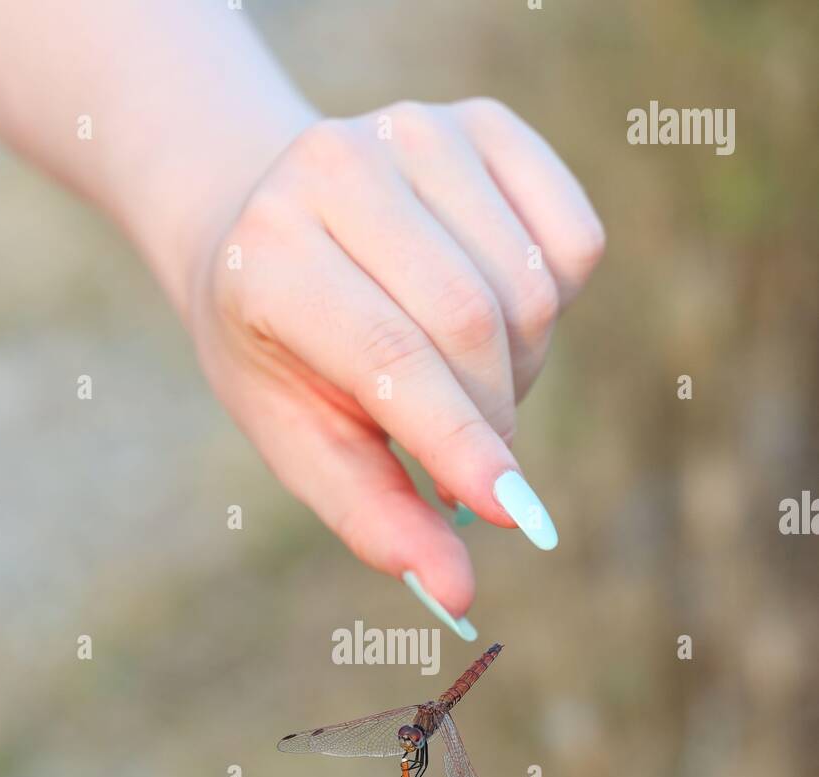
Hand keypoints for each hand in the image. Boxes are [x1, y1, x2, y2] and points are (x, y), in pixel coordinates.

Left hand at [190, 100, 604, 631]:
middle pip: (473, 322)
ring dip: (518, 370)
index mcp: (270, 255)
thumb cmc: (280, 351)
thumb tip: (458, 594)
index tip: (513, 515)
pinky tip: (490, 308)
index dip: (458, 441)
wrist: (264, 223)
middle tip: (468, 466)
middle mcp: (337, 167)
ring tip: (458, 381)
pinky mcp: (482, 120)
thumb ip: (374, 515)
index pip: (389, 357)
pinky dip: (554, 304)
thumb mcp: (301, 439)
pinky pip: (574, 239)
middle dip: (490, 421)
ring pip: (529, 288)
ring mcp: (414, 129)